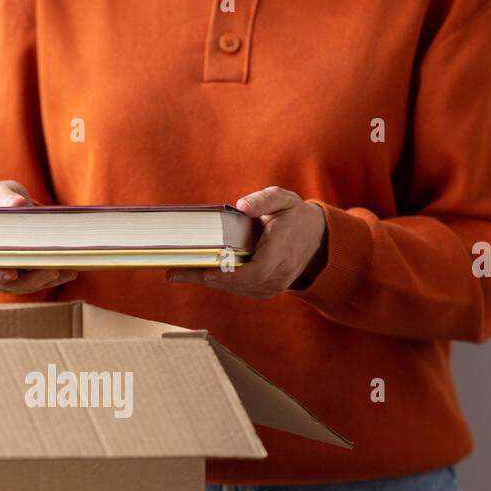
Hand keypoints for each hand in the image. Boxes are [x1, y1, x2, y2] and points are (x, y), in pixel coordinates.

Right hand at [0, 180, 77, 293]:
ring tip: (66, 270)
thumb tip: (18, 203)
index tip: (11, 274)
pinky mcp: (23, 277)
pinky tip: (70, 270)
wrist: (15, 210)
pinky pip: (36, 282)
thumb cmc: (3, 201)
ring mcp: (5, 273)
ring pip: (23, 285)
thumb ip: (5, 196)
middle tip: (51, 272)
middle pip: (4, 281)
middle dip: (28, 280)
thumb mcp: (1, 191)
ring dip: (45, 281)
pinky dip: (54, 278)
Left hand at [166, 187, 326, 298]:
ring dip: (207, 283)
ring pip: (236, 289)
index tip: (205, 271)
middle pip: (238, 284)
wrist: (315, 240)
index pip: (255, 272)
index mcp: (283, 250)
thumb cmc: (294, 217)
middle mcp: (279, 274)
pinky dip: (218, 283)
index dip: (229, 275)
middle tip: (174, 272)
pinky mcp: (265, 290)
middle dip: (206, 279)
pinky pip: (239, 289)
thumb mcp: (284, 200)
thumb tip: (242, 205)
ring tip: (178, 273)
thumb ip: (265, 199)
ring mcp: (273, 286)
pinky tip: (196, 274)